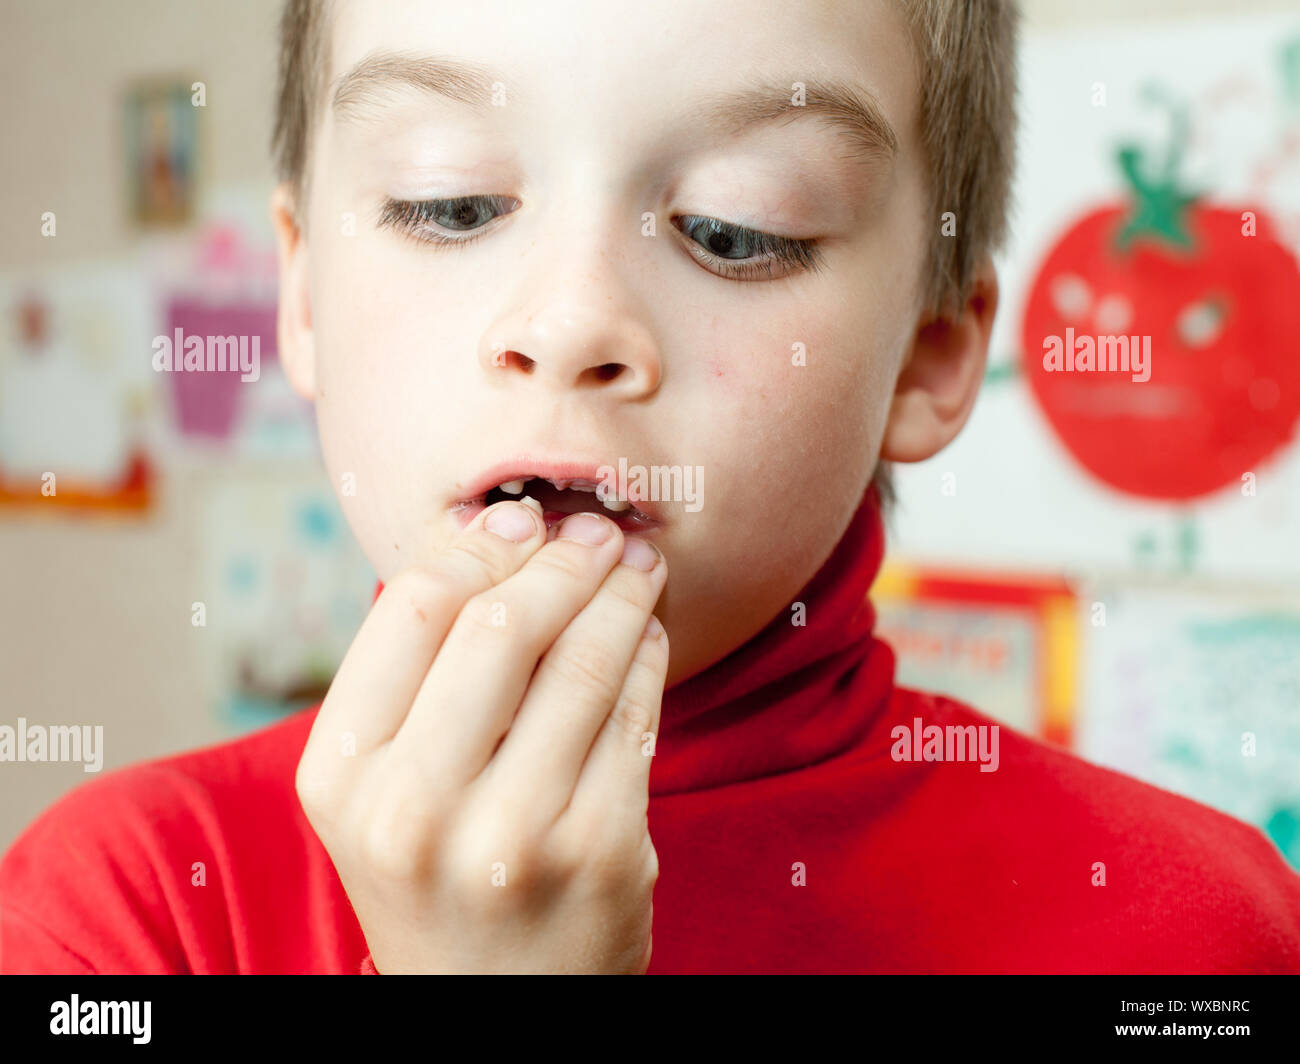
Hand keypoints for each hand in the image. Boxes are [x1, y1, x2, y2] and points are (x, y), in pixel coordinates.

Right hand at [296, 499, 668, 972]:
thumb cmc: (436, 871)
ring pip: (582, 663)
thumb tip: (500, 532)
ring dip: (621, 594)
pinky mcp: (599, 853)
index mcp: (341, 775)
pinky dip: (648, 656)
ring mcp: (512, 835)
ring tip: (637, 565)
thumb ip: (418, 675)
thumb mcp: (382, 788)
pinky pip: (634, 717)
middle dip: (564, 559)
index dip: (482, 544)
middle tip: (598, 533)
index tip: (522, 520)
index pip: (415, 607)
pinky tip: (649, 631)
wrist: (491, 1006)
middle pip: (502, 625)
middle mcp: (413, 808)